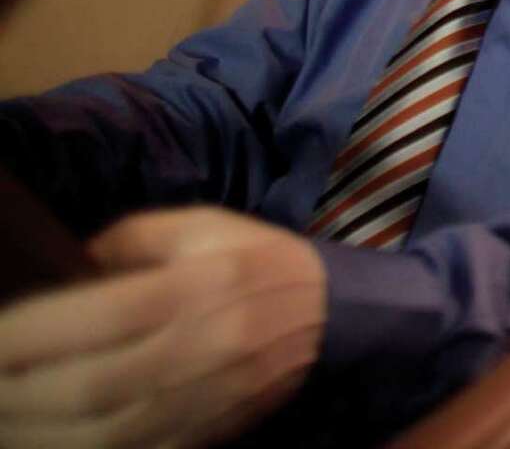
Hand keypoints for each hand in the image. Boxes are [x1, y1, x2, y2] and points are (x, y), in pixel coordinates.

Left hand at [0, 207, 324, 447]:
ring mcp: (201, 403)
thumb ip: (127, 241)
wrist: (330, 313)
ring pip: (102, 436)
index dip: (24, 335)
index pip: (92, 317)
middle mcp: (197, 350)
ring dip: (38, 434)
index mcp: (193, 289)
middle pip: (86, 389)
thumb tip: (66, 267)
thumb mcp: (198, 227)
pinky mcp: (204, 437)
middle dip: (15, 395)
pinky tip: (50, 440)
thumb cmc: (255, 260)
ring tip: (5, 419)